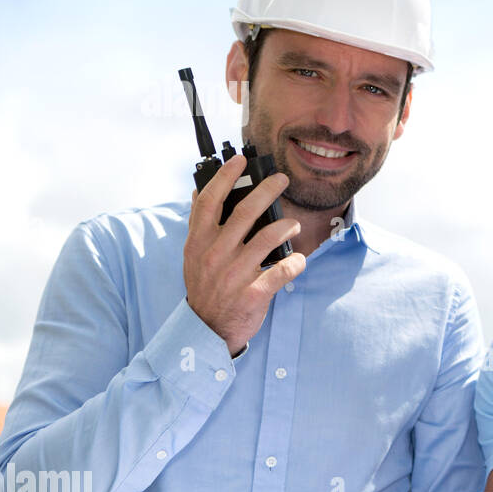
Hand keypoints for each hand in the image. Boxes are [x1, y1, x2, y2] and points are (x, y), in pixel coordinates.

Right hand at [184, 154, 305, 354]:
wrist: (206, 330)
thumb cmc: (205, 288)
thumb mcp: (193, 256)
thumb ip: (199, 226)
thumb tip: (197, 192)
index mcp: (199, 242)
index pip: (209, 201)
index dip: (225, 177)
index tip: (240, 161)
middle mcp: (215, 254)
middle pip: (243, 212)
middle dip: (266, 191)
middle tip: (282, 179)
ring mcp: (234, 275)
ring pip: (267, 239)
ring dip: (286, 227)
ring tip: (293, 225)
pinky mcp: (254, 294)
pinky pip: (282, 271)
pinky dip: (296, 263)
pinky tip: (300, 260)